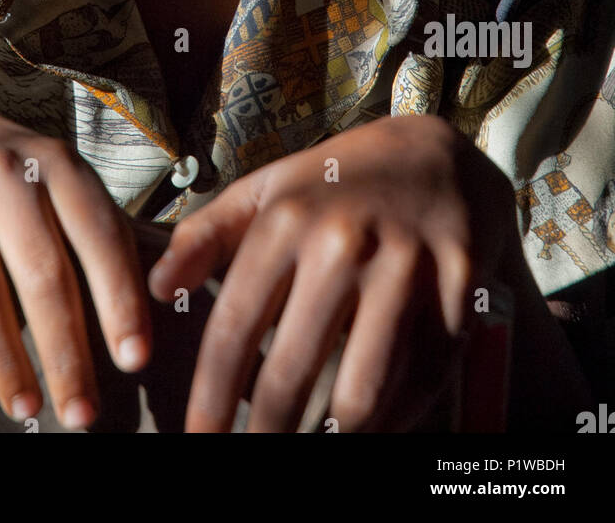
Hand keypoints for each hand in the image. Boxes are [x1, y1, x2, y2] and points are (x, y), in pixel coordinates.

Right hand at [0, 99, 151, 427]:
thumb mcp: (51, 183)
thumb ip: (90, 233)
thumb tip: (145, 315)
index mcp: (54, 160)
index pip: (98, 234)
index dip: (119, 299)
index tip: (135, 360)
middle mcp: (0, 161)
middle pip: (40, 270)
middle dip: (66, 351)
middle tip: (82, 414)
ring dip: (4, 358)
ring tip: (26, 406)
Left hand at [148, 114, 517, 431]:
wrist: (437, 153)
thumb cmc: (338, 182)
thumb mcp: (267, 189)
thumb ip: (206, 235)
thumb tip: (157, 286)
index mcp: (286, 220)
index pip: (234, 330)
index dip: (211, 399)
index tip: (198, 441)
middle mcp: (343, 243)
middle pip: (292, 374)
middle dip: (266, 435)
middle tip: (252, 462)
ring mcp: (405, 267)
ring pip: (361, 393)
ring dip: (332, 441)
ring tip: (312, 450)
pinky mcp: (458, 289)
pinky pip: (420, 382)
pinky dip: (393, 421)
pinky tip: (370, 431)